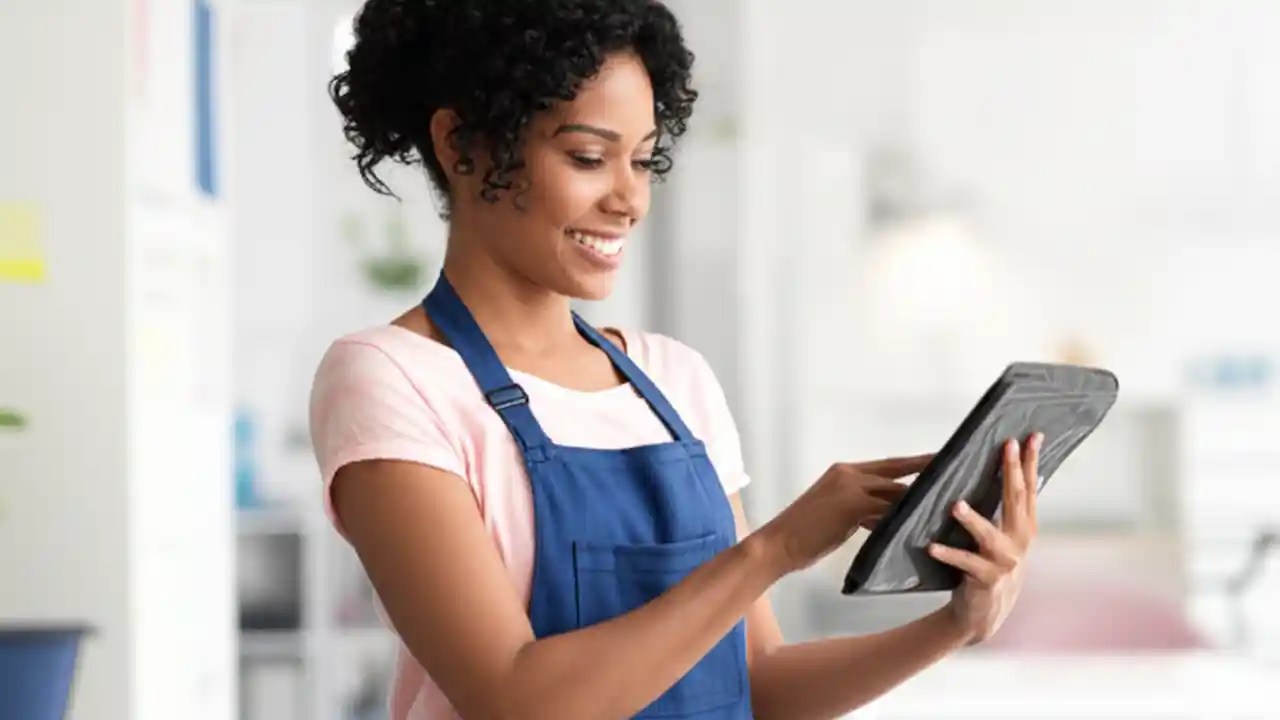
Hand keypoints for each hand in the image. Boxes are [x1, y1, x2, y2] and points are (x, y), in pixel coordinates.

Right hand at [757, 454, 932, 574]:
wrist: (778, 544)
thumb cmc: (803, 534)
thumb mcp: (836, 515)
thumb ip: (861, 510)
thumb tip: (885, 516)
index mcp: (844, 472)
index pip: (888, 465)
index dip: (914, 463)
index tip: (938, 460)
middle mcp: (849, 474)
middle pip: (897, 470)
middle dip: (926, 470)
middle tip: (955, 469)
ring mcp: (850, 488)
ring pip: (895, 489)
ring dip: (921, 496)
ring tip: (946, 498)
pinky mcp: (851, 506)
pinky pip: (887, 509)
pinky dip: (906, 515)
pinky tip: (923, 522)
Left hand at [930, 433, 1041, 643]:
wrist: (984, 613)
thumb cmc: (990, 565)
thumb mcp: (1002, 535)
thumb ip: (1002, 507)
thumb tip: (995, 468)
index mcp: (1024, 527)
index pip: (1028, 488)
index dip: (1031, 462)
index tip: (1032, 436)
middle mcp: (1020, 542)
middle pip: (1015, 501)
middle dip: (1011, 472)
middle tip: (1006, 447)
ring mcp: (1005, 562)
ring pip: (990, 536)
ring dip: (973, 520)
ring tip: (956, 505)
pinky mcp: (986, 580)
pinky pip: (965, 564)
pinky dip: (949, 554)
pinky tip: (932, 546)